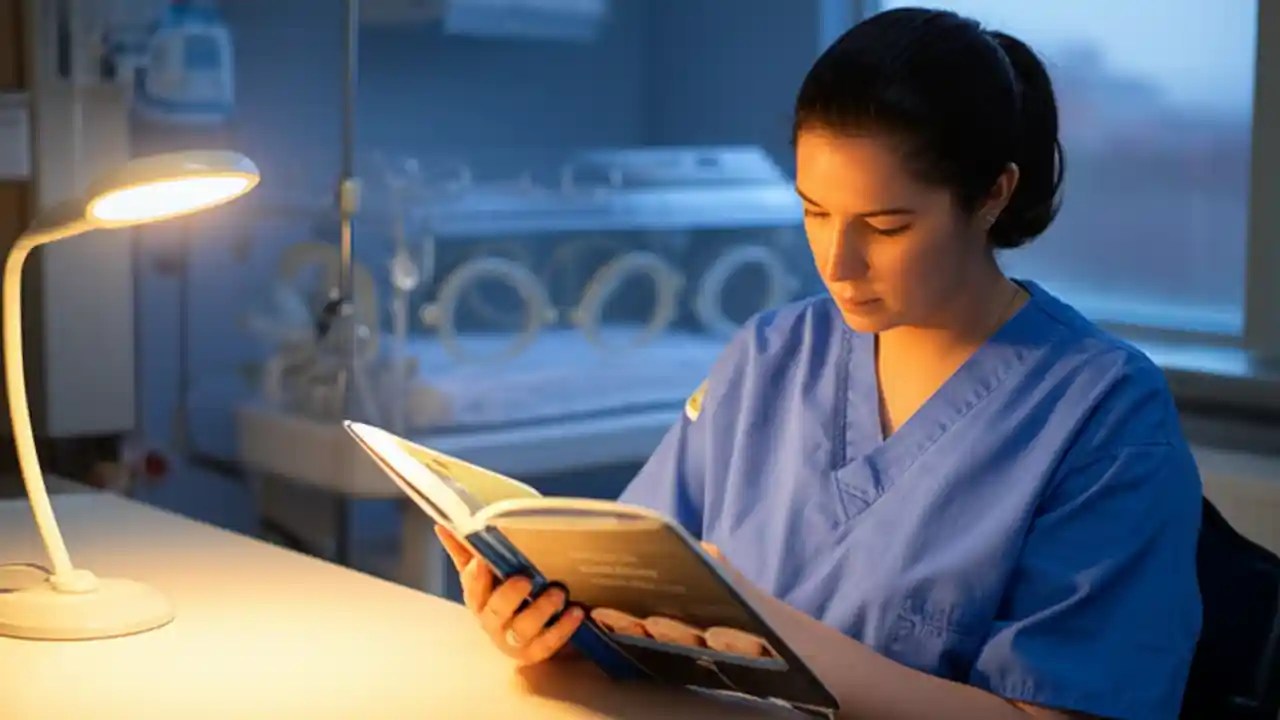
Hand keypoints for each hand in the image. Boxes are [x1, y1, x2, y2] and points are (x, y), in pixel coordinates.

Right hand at [435, 525, 584, 665]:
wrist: (528, 635)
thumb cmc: (504, 597)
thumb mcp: (486, 576)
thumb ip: (467, 552)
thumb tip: (443, 526)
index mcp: (478, 600)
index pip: (471, 589)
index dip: (475, 578)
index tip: (482, 562)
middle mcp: (492, 622)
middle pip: (495, 611)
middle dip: (509, 595)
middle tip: (526, 579)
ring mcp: (513, 640)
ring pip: (523, 629)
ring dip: (541, 609)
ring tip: (558, 592)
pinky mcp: (536, 652)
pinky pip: (548, 643)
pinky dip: (563, 628)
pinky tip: (577, 611)